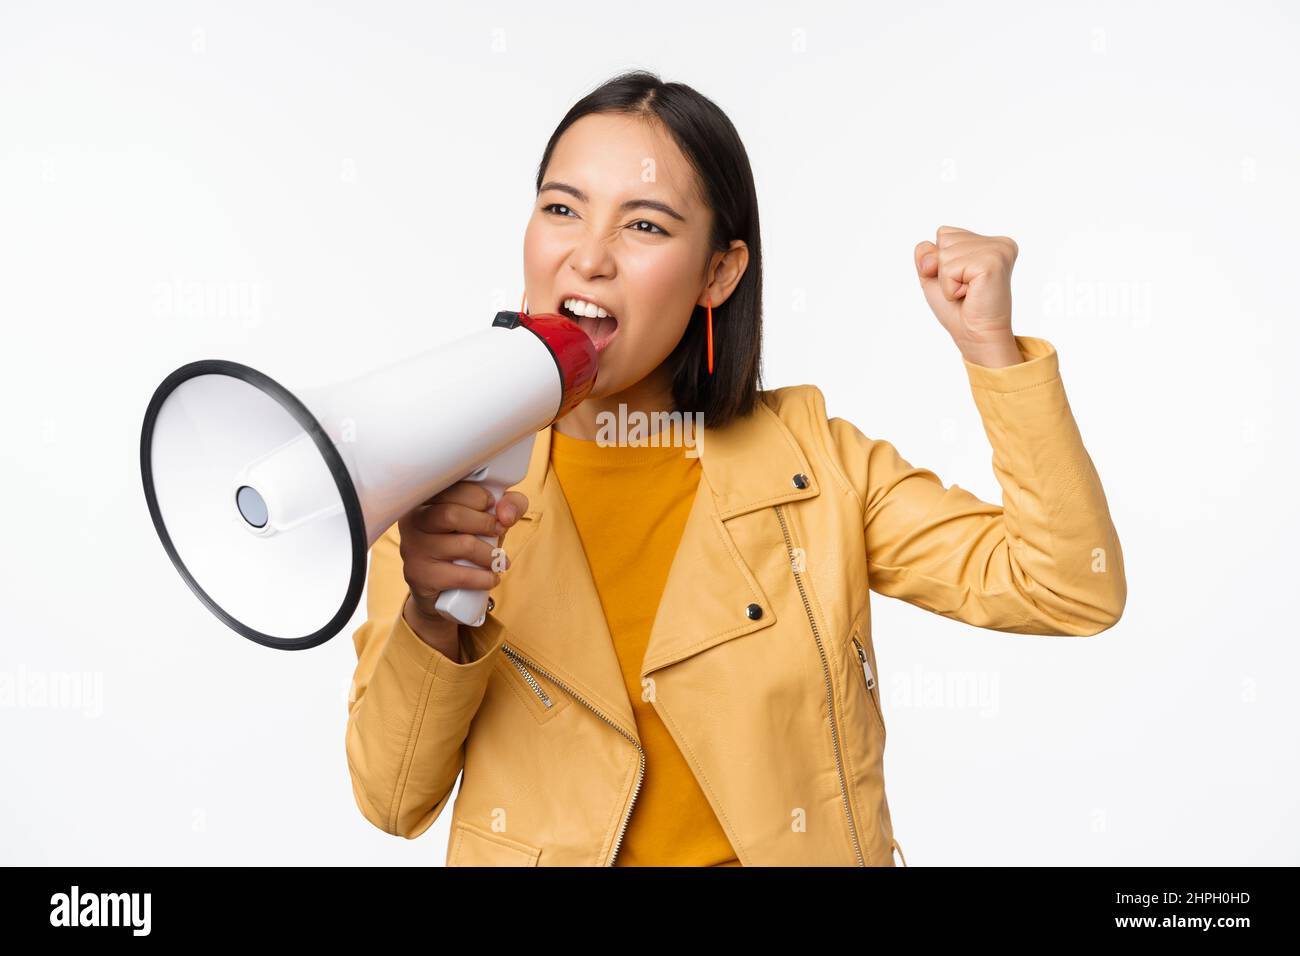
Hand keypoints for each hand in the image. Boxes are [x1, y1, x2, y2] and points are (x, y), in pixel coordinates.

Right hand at [398, 483, 528, 658]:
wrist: (442, 591)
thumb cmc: (465, 544)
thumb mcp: (488, 519)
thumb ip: (508, 505)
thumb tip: (506, 515)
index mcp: (426, 499)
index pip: (449, 487)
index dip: (478, 495)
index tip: (491, 505)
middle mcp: (413, 521)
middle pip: (452, 514)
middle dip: (485, 523)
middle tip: (498, 532)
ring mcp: (413, 549)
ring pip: (461, 545)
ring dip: (490, 555)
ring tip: (499, 561)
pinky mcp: (420, 576)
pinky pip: (459, 575)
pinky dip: (484, 578)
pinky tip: (491, 578)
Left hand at [914, 225, 1020, 363]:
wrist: (975, 335)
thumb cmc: (958, 309)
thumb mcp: (934, 276)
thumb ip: (926, 255)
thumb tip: (925, 245)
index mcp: (989, 242)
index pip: (945, 233)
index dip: (940, 260)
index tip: (960, 280)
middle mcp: (998, 243)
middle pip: (944, 239)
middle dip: (943, 269)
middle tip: (964, 289)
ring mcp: (998, 250)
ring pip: (945, 253)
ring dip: (947, 280)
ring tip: (968, 292)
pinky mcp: (993, 262)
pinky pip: (950, 268)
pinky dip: (951, 286)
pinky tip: (970, 294)